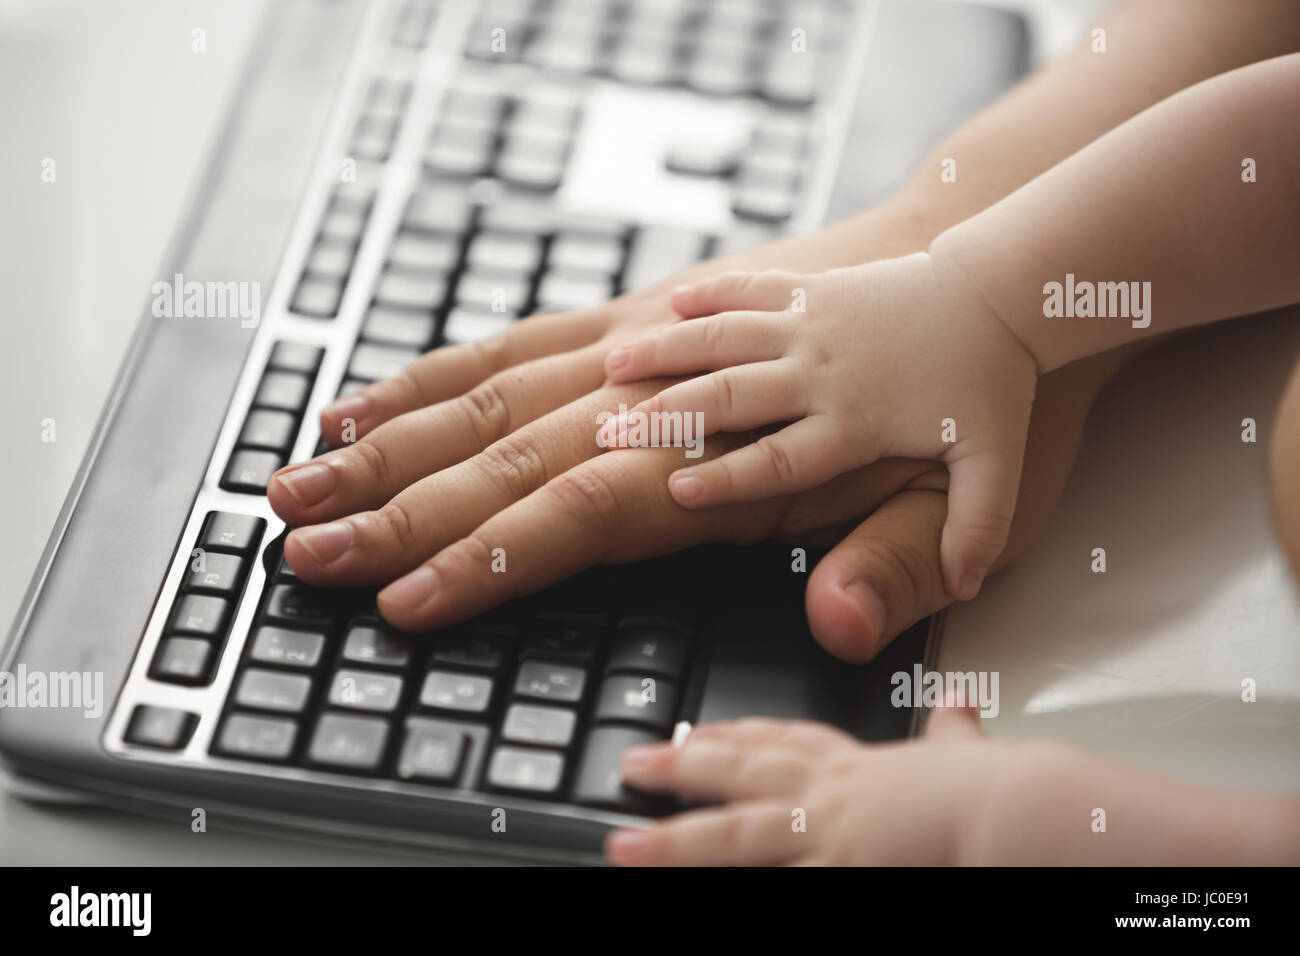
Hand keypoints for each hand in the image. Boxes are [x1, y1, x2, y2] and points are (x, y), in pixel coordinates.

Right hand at [267, 206, 1120, 659]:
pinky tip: (369, 396)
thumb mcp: (968, 499)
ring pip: (488, 400)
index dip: (490, 560)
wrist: (961, 274)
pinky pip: (512, 348)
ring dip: (387, 443)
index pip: (584, 514)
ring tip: (299, 477)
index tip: (404, 599)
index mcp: (731, 457)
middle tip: (304, 551)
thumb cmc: (956, 402)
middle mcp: (663, 396)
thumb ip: (895, 566)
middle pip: (508, 460)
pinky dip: (432, 376)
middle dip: (398, 511)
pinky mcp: (630, 323)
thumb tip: (837, 621)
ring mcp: (637, 352)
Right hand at [601, 254, 1039, 599]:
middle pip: (731, 395)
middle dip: (666, 417)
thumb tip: (963, 587)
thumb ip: (975, 529)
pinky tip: (668, 300)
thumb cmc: (995, 382)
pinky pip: (751, 288)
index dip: (727, 478)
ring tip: (613, 364)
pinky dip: (709, 293)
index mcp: (855, 421)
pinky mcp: (813, 290)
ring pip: (725, 337)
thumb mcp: (999, 466)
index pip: (780, 458)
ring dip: (666, 350)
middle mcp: (821, 371)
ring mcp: (812, 325)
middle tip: (609, 434)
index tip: (676, 491)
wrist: (1002, 290)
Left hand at [603, 707, 1042, 865]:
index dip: (738, 737)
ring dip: (676, 840)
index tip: (701, 732)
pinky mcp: (833, 877)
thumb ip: (952, 740)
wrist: (1020, 817)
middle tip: (635, 763)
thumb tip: (957, 709)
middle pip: (740, 775)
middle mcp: (832, 797)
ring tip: (625, 846)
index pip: (785, 743)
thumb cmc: (1000, 793)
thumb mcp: (965, 757)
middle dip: (684, 768)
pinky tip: (683, 894)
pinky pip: (769, 887)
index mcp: (860, 767)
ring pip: (733, 836)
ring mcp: (825, 838)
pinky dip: (728, 888)